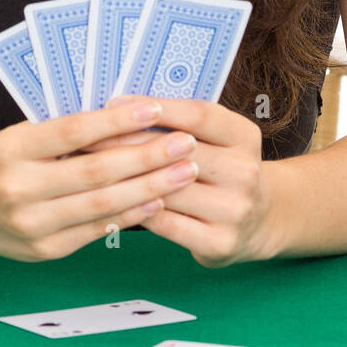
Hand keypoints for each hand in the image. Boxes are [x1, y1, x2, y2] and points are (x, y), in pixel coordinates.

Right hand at [0, 99, 200, 261]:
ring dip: (148, 188)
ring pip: (101, 205)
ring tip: (182, 173)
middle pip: (95, 172)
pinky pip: (94, 231)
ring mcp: (32, 224)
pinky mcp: (43, 251)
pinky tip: (155, 201)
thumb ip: (64, 131)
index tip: (155, 109)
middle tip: (184, 144)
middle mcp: (20, 188)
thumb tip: (125, 117)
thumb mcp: (20, 134)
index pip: (74, 132)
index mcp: (14, 149)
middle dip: (147, 157)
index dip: (117, 121)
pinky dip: (128, 216)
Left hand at [82, 95, 275, 268]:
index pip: (197, 115)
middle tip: (86, 136)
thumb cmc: (221, 168)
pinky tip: (111, 200)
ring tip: (90, 169)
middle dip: (127, 142)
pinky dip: (136, 210)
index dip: (155, 108)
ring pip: (168, 189)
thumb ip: (181, 123)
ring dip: (125, 178)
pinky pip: (166, 224)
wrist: (261, 220)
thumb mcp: (218, 138)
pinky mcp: (220, 243)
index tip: (114, 103)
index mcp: (244, 136)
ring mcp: (234, 210)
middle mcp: (245, 171)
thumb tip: (121, 105)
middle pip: (177, 152)